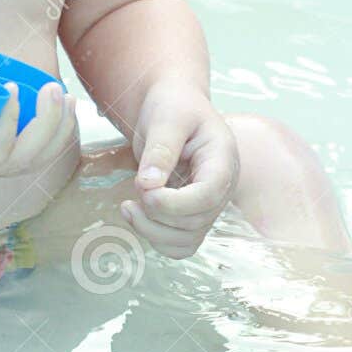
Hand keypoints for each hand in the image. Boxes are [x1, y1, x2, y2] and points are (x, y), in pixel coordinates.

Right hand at [0, 42, 78, 209]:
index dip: (9, 127)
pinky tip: (51, 106)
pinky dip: (45, 134)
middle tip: (54, 87)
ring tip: (66, 96)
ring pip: (30, 163)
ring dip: (56, 133)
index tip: (11, 88)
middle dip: (48, 128)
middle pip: (24, 162)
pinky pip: (24, 155)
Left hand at [122, 82, 238, 258]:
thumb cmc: (172, 106)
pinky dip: (156, 239)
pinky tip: (137, 216)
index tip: (144, 191)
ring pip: (186, 240)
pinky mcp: (192, 215)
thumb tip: (148, 185)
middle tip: (133, 191)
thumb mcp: (166, 117)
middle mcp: (221, 187)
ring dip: (152, 231)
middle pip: (196, 221)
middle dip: (157, 214)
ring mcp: (208, 205)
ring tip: (128, 207)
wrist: (172, 107)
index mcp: (223, 160)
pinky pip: (179, 244)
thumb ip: (160, 149)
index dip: (175, 203)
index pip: (208, 195)